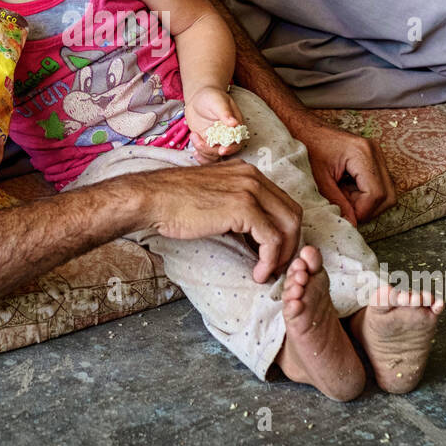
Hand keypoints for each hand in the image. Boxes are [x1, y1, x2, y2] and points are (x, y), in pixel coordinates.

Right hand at [136, 160, 301, 282]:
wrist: (153, 199)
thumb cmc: (174, 202)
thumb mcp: (214, 196)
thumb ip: (235, 205)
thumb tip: (251, 233)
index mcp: (248, 173)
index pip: (282, 202)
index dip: (285, 231)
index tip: (274, 254)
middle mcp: (253, 177)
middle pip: (292, 213)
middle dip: (290, 244)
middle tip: (276, 267)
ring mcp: (250, 190)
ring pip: (288, 226)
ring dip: (283, 255)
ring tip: (267, 272)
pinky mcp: (243, 208)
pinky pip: (272, 238)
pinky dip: (269, 259)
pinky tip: (257, 272)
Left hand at [184, 86, 246, 162]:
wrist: (198, 99)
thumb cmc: (211, 97)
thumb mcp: (218, 102)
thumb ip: (225, 113)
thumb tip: (235, 123)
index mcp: (236, 127)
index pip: (237, 141)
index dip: (231, 148)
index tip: (222, 150)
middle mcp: (228, 136)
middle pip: (225, 151)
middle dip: (212, 151)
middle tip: (200, 143)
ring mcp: (217, 141)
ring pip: (214, 156)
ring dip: (203, 153)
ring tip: (194, 136)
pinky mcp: (207, 144)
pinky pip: (206, 156)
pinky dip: (200, 157)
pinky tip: (194, 152)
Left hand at [287, 114, 395, 227]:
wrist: (304, 128)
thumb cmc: (307, 148)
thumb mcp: (319, 179)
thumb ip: (336, 202)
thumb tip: (351, 224)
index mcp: (362, 153)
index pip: (376, 194)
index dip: (362, 211)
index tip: (346, 216)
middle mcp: (375, 151)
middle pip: (388, 195)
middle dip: (368, 208)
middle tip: (346, 207)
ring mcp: (377, 154)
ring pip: (387, 192)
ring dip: (367, 202)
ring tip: (344, 195)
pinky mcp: (373, 158)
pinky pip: (380, 184)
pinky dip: (366, 193)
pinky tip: (347, 188)